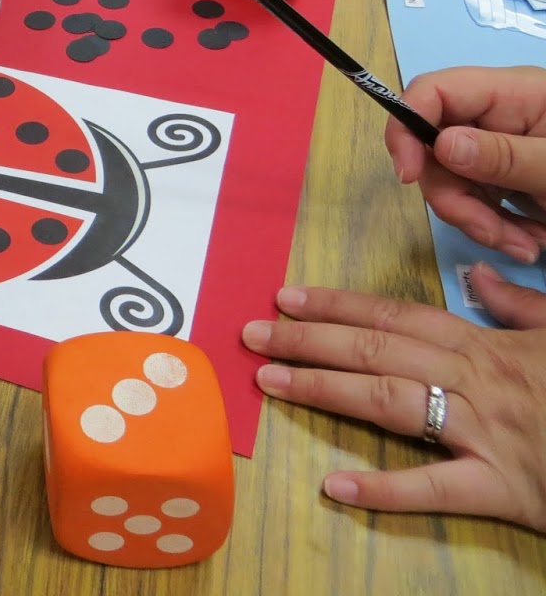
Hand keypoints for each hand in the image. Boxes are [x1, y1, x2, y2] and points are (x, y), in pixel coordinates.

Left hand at [242, 273, 545, 532]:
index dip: (337, 304)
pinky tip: (336, 487)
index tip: (285, 297)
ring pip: (392, 403)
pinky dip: (385, 490)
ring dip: (324, 391)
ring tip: (269, 383)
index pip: (396, 315)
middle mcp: (478, 381)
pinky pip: (437, 489)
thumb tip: (476, 278)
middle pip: (377, 350)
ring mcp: (488, 435)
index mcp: (487, 345)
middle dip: (308, 339)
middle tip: (251, 334)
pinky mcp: (505, 490)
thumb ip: (518, 305)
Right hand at [385, 65, 545, 262]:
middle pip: (435, 147)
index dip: (407, 127)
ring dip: (479, 222)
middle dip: (455, 197)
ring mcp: (503, 148)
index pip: (433, 92)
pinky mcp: (510, 178)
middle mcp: (499, 115)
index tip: (408, 176)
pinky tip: (529, 241)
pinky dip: (495, 227)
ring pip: (452, 181)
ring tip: (525, 246)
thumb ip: (508, 156)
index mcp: (514, 92)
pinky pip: (477, 201)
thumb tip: (441, 145)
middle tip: (490, 233)